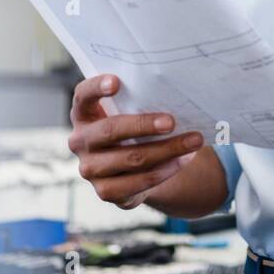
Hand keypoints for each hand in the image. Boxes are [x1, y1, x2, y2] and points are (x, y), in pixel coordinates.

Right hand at [67, 73, 203, 209]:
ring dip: (167, 150)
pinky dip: (165, 171)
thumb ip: (137, 103)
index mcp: (83, 114)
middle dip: (144, 125)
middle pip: (110, 130)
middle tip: (172, 121)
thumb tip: (176, 94)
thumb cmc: (132, 128)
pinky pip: (137, 182)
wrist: (130, 168)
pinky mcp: (105, 191)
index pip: (83, 96)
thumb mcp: (128, 112)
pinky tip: (182, 161)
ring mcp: (89, 169)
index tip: (116, 82)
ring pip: (131, 159)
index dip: (96, 88)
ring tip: (193, 141)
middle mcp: (80, 141)